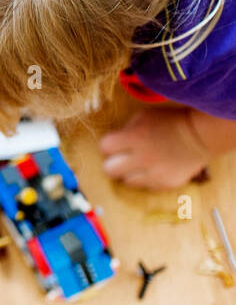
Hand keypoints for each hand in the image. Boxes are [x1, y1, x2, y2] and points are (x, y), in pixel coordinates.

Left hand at [98, 107, 213, 188]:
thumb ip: (125, 130)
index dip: (108, 146)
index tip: (116, 145)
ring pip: (126, 181)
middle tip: (122, 159)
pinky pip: (146, 187)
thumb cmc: (169, 123)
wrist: (201, 136)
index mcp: (134, 138)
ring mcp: (155, 174)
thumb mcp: (143, 117)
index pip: (104, 147)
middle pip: (109, 170)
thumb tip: (113, 144)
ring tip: (141, 165)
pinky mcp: (166, 184)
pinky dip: (147, 180)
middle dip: (113, 163)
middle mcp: (142, 158)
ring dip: (130, 173)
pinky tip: (155, 169)